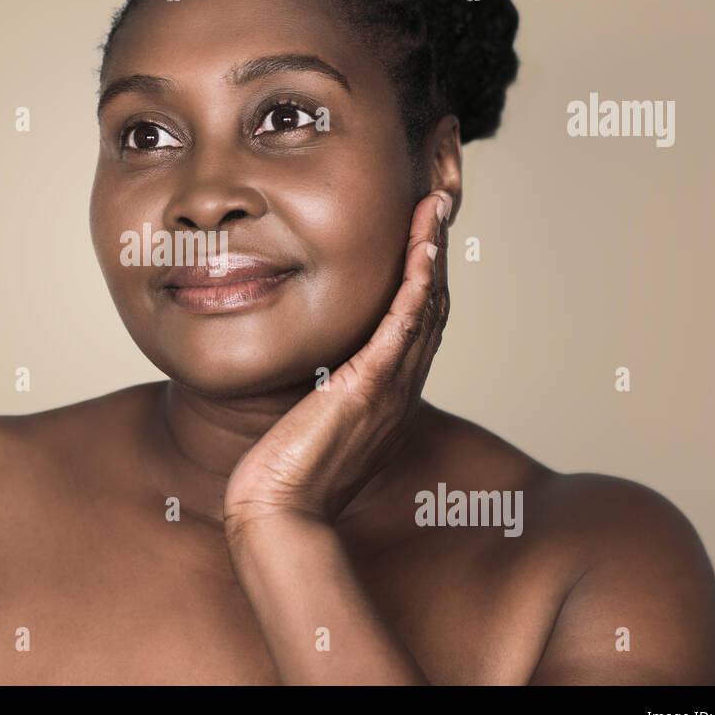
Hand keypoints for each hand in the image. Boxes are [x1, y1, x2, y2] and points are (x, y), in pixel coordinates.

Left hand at [223, 189, 452, 530]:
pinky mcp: (370, 388)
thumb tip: (309, 369)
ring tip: (434, 208)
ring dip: (432, 254)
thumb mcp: (310, 418)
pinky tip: (421, 251)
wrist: (278, 512)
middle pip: (430, 305)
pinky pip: (404, 326)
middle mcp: (398, 386)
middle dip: (434, 250)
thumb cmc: (284, 474)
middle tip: (436, 202)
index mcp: (387, 392)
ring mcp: (390, 387)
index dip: (422, 272)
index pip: (415, 320)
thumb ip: (319, 389)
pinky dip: (416, 285)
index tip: (418, 229)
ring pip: (425, 307)